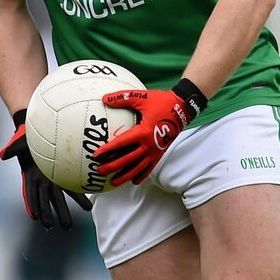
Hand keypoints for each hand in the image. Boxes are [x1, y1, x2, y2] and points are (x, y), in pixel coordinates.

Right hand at [0, 115, 92, 229]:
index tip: (35, 216)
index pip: (30, 192)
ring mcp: (53, 179)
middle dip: (50, 214)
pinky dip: (77, 196)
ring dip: (63, 211)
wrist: (42, 134)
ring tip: (68, 226)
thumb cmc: (29, 138)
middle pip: (46, 200)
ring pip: (58, 198)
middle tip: (56, 227)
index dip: (32, 204)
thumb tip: (3, 155)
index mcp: (30, 175)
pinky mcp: (64, 174)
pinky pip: (71, 186)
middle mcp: (42, 181)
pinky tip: (87, 205)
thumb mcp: (20, 142)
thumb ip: (12, 149)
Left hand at [93, 80, 207, 185]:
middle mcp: (149, 145)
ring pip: (138, 168)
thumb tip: (105, 98)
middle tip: (100, 171)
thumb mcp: (142, 97)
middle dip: (112, 166)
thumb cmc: (162, 102)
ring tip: (114, 182)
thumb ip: (123, 97)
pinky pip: (150, 167)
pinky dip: (141, 175)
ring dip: (125, 176)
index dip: (108, 149)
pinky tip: (134, 181)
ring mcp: (155, 151)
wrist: (182, 108)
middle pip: (127, 159)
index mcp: (143, 132)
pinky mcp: (161, 153)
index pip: (122, 143)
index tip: (96, 154)